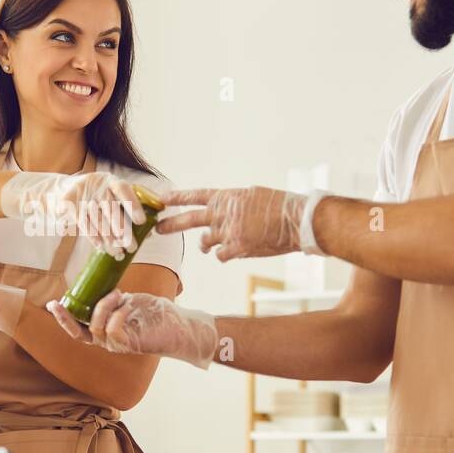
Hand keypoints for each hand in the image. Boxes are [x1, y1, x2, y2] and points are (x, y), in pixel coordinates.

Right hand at [0, 170, 146, 259]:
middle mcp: (97, 185)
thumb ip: (125, 211)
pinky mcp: (68, 203)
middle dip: (122, 230)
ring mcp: (82, 193)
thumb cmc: (92, 199)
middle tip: (131, 247)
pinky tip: (100, 246)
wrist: (57, 193)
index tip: (141, 222)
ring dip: (108, 238)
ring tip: (117, 253)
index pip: (124, 190)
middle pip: (111, 208)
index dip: (133, 205)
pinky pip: (84, 223)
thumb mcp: (107, 198)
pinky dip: (93, 236)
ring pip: (98, 219)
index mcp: (110, 181)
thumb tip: (149, 232)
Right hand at [45, 290, 218, 368]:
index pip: (79, 328)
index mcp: (105, 330)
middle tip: (58, 303)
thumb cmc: (155, 313)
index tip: (52, 303)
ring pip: (96, 328)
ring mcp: (118, 344)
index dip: (63, 318)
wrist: (180, 326)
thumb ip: (114, 297)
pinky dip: (116, 315)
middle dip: (65, 319)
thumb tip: (103, 286)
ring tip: (118, 293)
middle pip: (79, 333)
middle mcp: (108, 340)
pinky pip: (112, 330)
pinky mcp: (130, 344)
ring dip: (103, 307)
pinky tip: (126, 305)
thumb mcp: (129, 300)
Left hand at [155, 187, 306, 260]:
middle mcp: (223, 214)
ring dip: (207, 245)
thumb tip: (225, 214)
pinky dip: (226, 255)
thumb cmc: (280, 206)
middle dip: (170, 225)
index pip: (196, 196)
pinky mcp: (236, 248)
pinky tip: (235, 251)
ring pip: (206, 243)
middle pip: (189, 220)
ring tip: (209, 246)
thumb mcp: (253, 196)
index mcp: (227, 198)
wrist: (296, 220)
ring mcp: (228, 232)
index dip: (178, 198)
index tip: (162, 198)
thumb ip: (234, 205)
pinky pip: (221, 256)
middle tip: (158, 229)